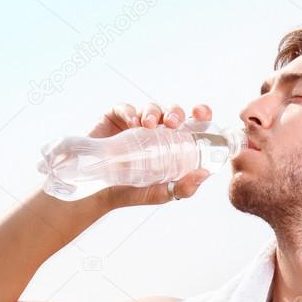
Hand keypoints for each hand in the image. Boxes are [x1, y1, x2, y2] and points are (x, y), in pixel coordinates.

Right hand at [87, 102, 214, 207]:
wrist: (97, 192)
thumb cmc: (131, 192)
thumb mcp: (161, 193)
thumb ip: (183, 188)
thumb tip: (204, 174)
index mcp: (173, 144)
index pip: (191, 124)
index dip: (200, 113)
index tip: (202, 114)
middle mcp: (157, 131)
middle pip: (172, 112)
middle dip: (175, 112)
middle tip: (172, 123)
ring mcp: (136, 123)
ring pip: (151, 107)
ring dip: (153, 112)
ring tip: (147, 125)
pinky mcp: (115, 118)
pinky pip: (125, 108)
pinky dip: (130, 112)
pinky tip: (132, 123)